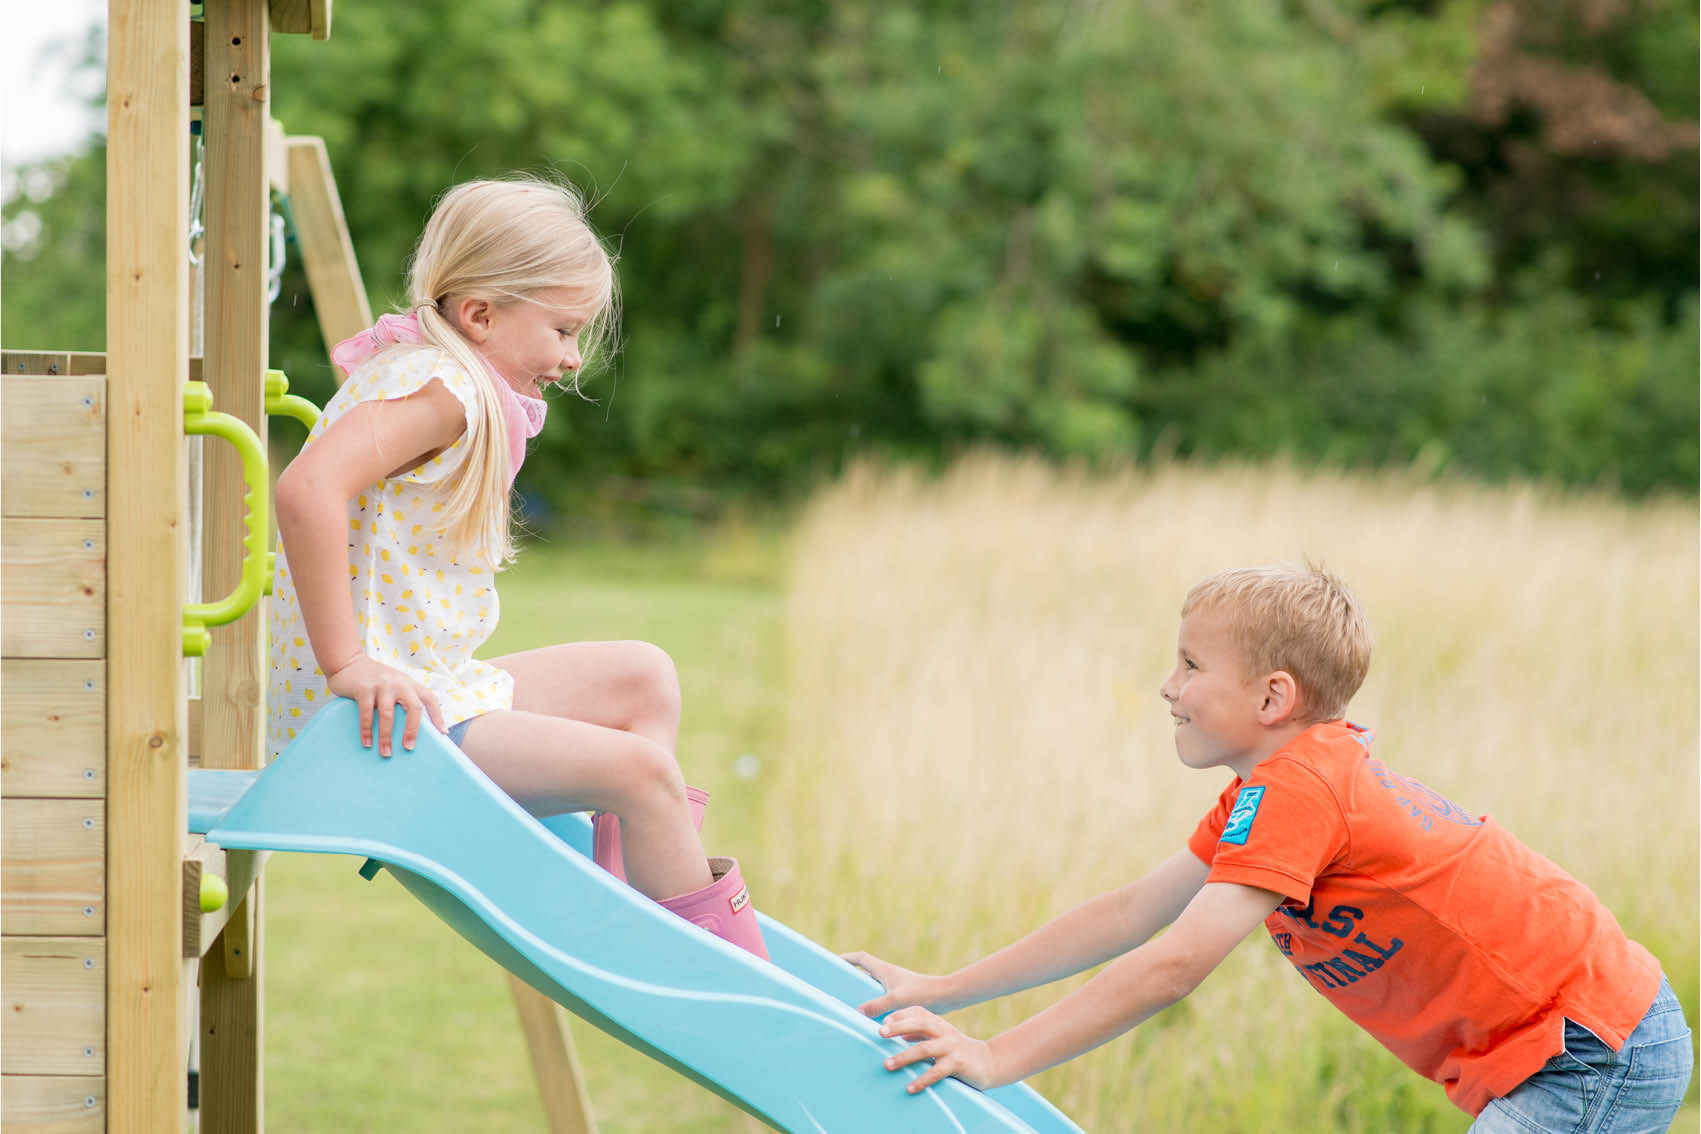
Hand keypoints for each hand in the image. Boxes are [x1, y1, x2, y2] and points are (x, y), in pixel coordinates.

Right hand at [324, 655, 444, 755]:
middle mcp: (400, 683)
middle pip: (414, 708)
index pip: (430, 699)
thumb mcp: (393, 684)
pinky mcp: (365, 688)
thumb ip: (401, 699)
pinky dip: (367, 730)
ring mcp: (382, 685)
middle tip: (409, 747)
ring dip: (386, 736)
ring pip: (389, 714)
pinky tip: (367, 742)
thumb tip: (408, 729)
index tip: (442, 732)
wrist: (348, 662)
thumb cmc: (373, 679)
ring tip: (386, 752)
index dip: (438, 715)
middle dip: (412, 730)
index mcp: (409, 684)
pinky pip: (367, 713)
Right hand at [841, 950, 953, 1017]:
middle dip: (850, 976)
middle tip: (837, 986)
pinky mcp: (900, 995)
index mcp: (884, 970)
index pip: (861, 958)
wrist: (944, 996)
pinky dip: (872, 1003)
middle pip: (863, 971)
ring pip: (872, 986)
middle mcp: (887, 975)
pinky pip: (880, 997)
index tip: (833, 961)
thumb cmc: (921, 993)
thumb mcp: (896, 999)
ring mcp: (894, 985)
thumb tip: (857, 1011)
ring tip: (848, 1004)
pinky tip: (869, 1018)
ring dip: (861, 991)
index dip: (846, 958)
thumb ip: (877, 1005)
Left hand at [878, 1006, 999, 1092]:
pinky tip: (910, 1087)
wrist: (987, 1062)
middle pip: (921, 1024)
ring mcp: (951, 1047)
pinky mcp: (957, 1063)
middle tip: (880, 1033)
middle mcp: (944, 1031)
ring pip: (925, 1048)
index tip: (883, 1020)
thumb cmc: (957, 1049)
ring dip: (904, 1057)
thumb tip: (898, 1032)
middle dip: (899, 1027)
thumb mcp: (939, 1037)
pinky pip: (936, 1072)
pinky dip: (922, 1080)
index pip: (918, 1012)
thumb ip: (920, 1033)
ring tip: (887, 1064)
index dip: (901, 1014)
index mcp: (939, 1023)